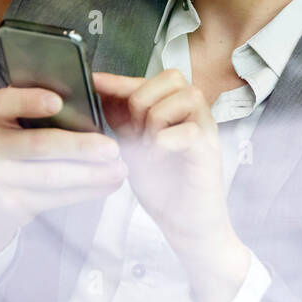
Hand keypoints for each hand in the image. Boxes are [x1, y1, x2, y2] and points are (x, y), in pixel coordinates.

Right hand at [0, 87, 126, 257]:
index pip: (6, 102)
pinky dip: (86, 191)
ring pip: (51, 176)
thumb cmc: (20, 145)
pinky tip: (107, 184)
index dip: (31, 101)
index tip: (58, 102)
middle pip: (39, 144)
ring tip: (119, 169)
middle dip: (80, 147)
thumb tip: (94, 100)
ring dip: (91, 174)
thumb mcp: (21, 122)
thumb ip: (46, 110)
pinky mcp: (9, 204)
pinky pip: (54, 198)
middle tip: (112, 148)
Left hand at [93, 70, 250, 301]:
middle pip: (170, 78)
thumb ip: (121, 118)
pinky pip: (186, 129)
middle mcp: (195, 112)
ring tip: (149, 146)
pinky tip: (158, 157)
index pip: (148, 79)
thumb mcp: (133, 145)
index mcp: (176, 108)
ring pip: (182, 97)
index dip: (119, 80)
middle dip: (142, 101)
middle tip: (136, 132)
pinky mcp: (210, 149)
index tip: (92, 81)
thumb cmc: (163, 184)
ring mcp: (206, 128)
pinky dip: (164, 142)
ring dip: (156, 120)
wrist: (186, 224)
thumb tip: (99, 89)